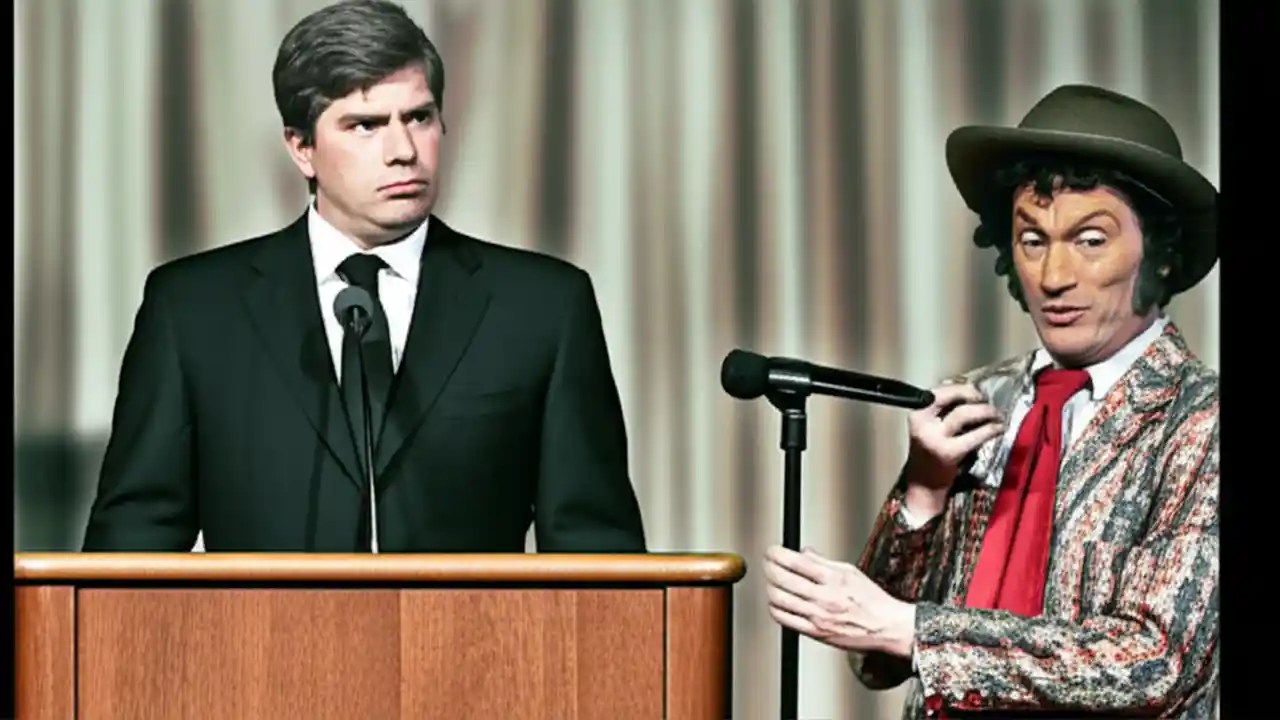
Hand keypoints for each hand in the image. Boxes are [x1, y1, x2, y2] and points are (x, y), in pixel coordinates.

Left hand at [763, 545, 914, 657]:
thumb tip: (803, 552)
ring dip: (769, 587)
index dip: (776, 553)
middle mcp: (823, 597)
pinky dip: (775, 608)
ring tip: (772, 582)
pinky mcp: (815, 632)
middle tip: (768, 563)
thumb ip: (823, 562)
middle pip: (781, 578)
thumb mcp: (850, 572)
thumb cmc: (872, 600)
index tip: (772, 551)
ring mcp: (817, 616)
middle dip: (769, 567)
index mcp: (833, 578)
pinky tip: (777, 602)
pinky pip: (784, 619)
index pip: (794, 561)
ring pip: (778, 598)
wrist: (886, 627)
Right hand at [902, 383, 1004, 512]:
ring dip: (985, 411)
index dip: (960, 387)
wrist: (924, 484)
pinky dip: (991, 429)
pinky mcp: (949, 452)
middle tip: (988, 402)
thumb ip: (942, 408)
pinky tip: (999, 429)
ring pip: (964, 414)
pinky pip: (975, 435)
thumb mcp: (929, 426)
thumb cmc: (930, 452)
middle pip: (951, 397)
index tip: (975, 391)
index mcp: (916, 413)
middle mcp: (922, 423)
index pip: (939, 391)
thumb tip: (965, 386)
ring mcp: (935, 438)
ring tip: (997, 415)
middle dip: (974, 395)